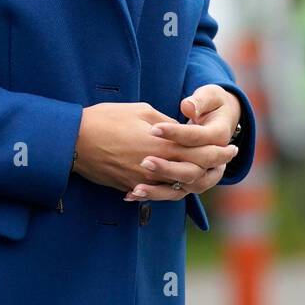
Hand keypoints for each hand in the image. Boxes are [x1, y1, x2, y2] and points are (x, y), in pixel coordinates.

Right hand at [71, 101, 238, 199]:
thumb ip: (166, 123)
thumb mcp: (142, 111)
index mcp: (162, 142)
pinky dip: (171, 189)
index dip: (218, 149)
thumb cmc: (107, 118)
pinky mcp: (130, 186)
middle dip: (216, 164)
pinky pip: (157, 192)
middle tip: (228, 159)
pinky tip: (181, 184)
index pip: (199, 149)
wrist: (74, 140)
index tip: (231, 145)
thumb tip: (181, 130)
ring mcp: (144, 179)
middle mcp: (156, 164)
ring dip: (197, 179)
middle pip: (195, 170)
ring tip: (209, 172)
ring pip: (179, 185)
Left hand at [127, 85, 242, 201]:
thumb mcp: (210, 96)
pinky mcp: (191, 180)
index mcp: (219, 136)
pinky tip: (132, 194)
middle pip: (192, 170)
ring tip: (136, 188)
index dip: (175, 134)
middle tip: (144, 161)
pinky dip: (155, 194)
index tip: (154, 129)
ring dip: (159, 189)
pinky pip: (174, 192)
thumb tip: (188, 107)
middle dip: (166, 167)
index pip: (196, 138)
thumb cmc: (212, 104)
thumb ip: (199, 102)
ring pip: (183, 186)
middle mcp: (215, 160)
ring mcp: (204, 173)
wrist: (220, 121)